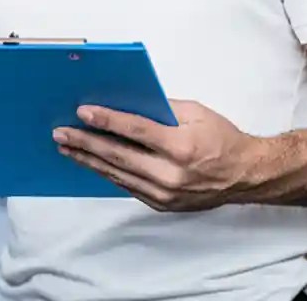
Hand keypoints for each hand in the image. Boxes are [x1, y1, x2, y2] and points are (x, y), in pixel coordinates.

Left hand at [53, 100, 260, 211]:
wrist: (245, 175)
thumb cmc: (222, 139)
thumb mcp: (196, 112)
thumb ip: (161, 108)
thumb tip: (125, 102)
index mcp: (182, 146)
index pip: (136, 130)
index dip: (107, 121)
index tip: (82, 112)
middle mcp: (171, 174)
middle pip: (118, 156)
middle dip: (86, 142)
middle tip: (61, 133)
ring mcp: (166, 193)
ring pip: (118, 174)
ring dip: (88, 160)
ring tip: (67, 147)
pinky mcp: (162, 204)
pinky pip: (127, 186)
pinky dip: (107, 173)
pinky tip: (90, 162)